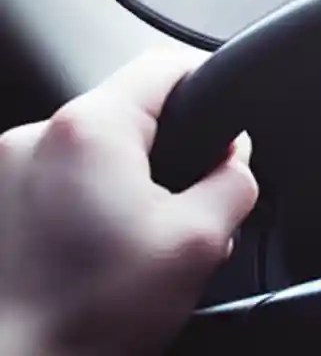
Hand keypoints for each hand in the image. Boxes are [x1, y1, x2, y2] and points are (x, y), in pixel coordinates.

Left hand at [0, 48, 258, 355]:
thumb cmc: (91, 315)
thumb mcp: (200, 243)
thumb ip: (234, 182)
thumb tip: (235, 159)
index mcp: (90, 129)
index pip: (166, 67)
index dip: (208, 94)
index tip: (221, 140)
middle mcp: (35, 137)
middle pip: (130, 118)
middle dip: (166, 162)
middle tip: (179, 221)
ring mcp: (3, 172)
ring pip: (93, 156)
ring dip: (121, 190)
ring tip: (131, 252)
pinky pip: (56, 185)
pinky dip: (83, 212)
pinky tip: (95, 262)